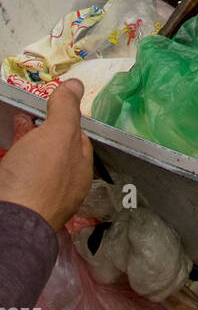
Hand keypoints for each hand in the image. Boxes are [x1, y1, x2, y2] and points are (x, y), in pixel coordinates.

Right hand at [0, 80, 92, 231]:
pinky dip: (10, 160)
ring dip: (23, 143)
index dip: (64, 119)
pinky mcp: (14, 203)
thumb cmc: (37, 179)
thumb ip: (66, 109)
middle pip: (51, 152)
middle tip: (26, 113)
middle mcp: (60, 188)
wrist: (6, 224)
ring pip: (29, 164)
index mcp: (79, 173)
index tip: (49, 105)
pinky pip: (14, 176)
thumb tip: (75, 85)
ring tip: (14, 125)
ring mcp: (35, 198)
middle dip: (39, 130)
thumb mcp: (57, 134)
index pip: (77, 139)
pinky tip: (4, 152)